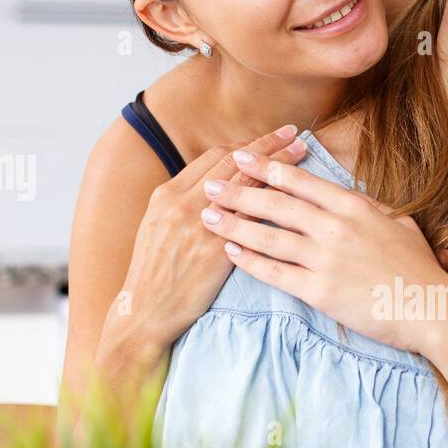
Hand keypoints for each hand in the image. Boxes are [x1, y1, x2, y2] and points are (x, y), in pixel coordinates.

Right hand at [97, 127, 307, 363]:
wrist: (144, 312)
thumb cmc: (154, 275)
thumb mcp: (158, 229)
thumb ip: (183, 205)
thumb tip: (214, 189)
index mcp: (168, 195)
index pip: (216, 157)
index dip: (247, 146)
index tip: (270, 138)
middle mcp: (182, 204)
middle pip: (234, 163)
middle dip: (268, 147)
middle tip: (295, 135)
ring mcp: (199, 227)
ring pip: (246, 185)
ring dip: (278, 167)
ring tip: (303, 154)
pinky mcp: (215, 253)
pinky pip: (252, 221)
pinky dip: (275, 203)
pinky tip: (297, 198)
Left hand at [202, 151, 447, 352]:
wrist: (429, 308)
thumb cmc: (416, 267)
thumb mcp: (397, 222)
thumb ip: (365, 205)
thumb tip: (341, 192)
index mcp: (353, 206)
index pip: (300, 181)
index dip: (266, 167)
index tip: (240, 156)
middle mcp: (335, 228)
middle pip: (275, 204)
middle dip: (238, 191)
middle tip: (212, 184)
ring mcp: (325, 259)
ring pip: (268, 236)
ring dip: (234, 223)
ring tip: (208, 214)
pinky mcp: (320, 291)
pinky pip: (274, 272)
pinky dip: (248, 260)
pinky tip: (230, 250)